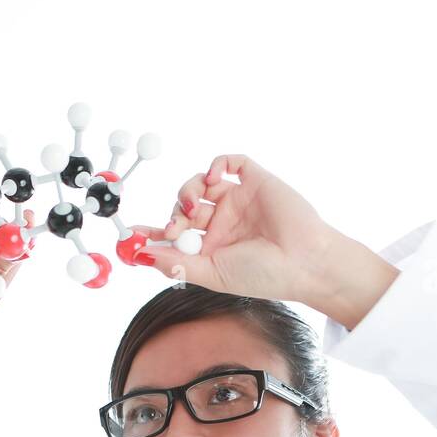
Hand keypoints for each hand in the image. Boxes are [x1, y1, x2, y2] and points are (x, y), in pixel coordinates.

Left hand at [129, 154, 340, 304]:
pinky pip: (230, 162)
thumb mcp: (211, 273)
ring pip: (200, 183)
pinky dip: (216, 165)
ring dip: (187, 190)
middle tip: (174, 227)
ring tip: (192, 204)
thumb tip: (140, 255)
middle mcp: (222, 222)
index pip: (174, 233)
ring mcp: (238, 200)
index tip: (132, 234)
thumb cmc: (262, 275)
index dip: (152, 231)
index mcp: (212, 246)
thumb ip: (175, 263)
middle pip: (183, 207)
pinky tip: (214, 180)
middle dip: (173, 215)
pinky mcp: (255, 181)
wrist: (304, 263)